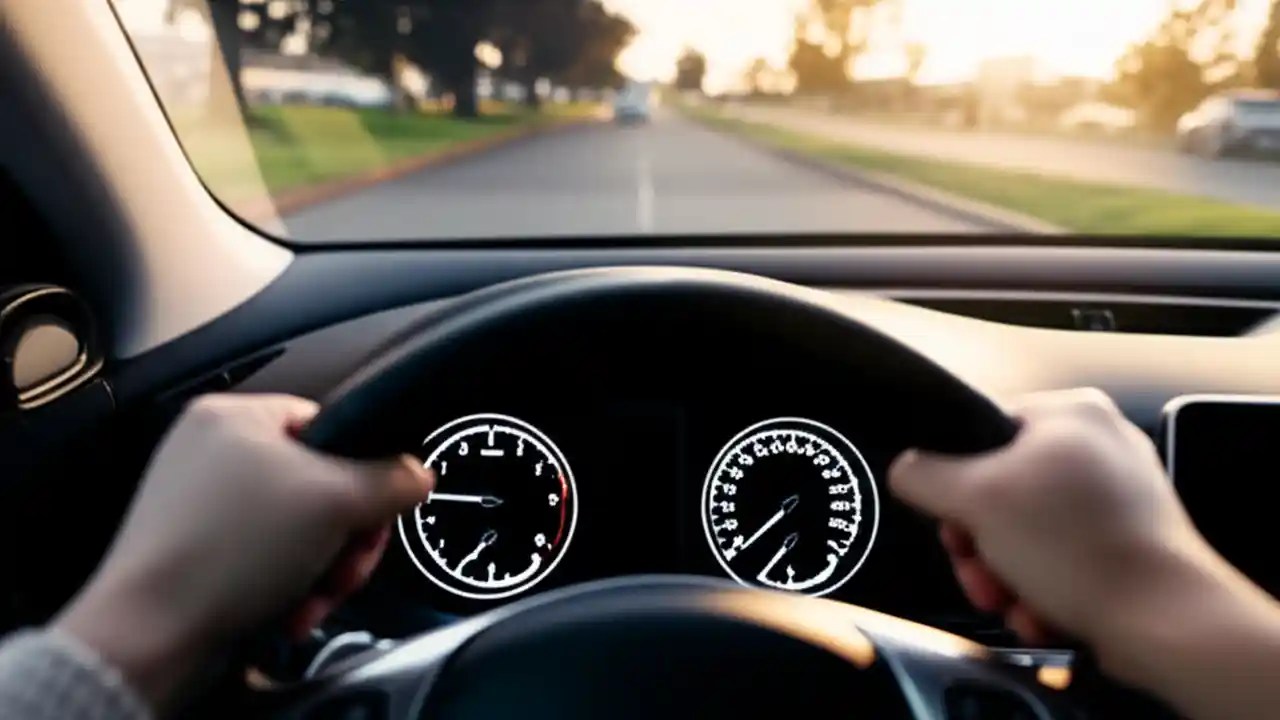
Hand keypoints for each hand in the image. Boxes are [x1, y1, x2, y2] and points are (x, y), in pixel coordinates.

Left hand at [55, 394, 433, 710]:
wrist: (152, 634)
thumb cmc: (227, 551)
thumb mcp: (336, 501)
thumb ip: (391, 481)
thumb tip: (418, 476)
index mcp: (235, 414)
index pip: (331, 424)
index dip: (364, 470)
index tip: (374, 512)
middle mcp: (212, 450)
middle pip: (321, 483)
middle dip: (344, 536)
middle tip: (346, 565)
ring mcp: (200, 502)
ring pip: (298, 527)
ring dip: (322, 568)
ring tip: (315, 595)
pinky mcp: (196, 550)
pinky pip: (266, 556)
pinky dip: (289, 584)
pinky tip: (290, 607)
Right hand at [889, 389, 1216, 648]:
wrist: (1163, 621)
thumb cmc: (1077, 547)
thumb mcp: (975, 500)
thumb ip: (922, 475)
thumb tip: (904, 469)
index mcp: (1070, 410)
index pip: (980, 432)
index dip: (953, 483)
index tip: (954, 526)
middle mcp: (1100, 442)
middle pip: (1001, 488)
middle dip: (981, 544)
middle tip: (980, 571)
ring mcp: (1120, 494)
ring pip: (1028, 529)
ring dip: (1005, 572)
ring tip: (1012, 600)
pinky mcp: (1131, 540)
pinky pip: (1063, 554)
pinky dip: (1042, 585)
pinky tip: (1040, 609)